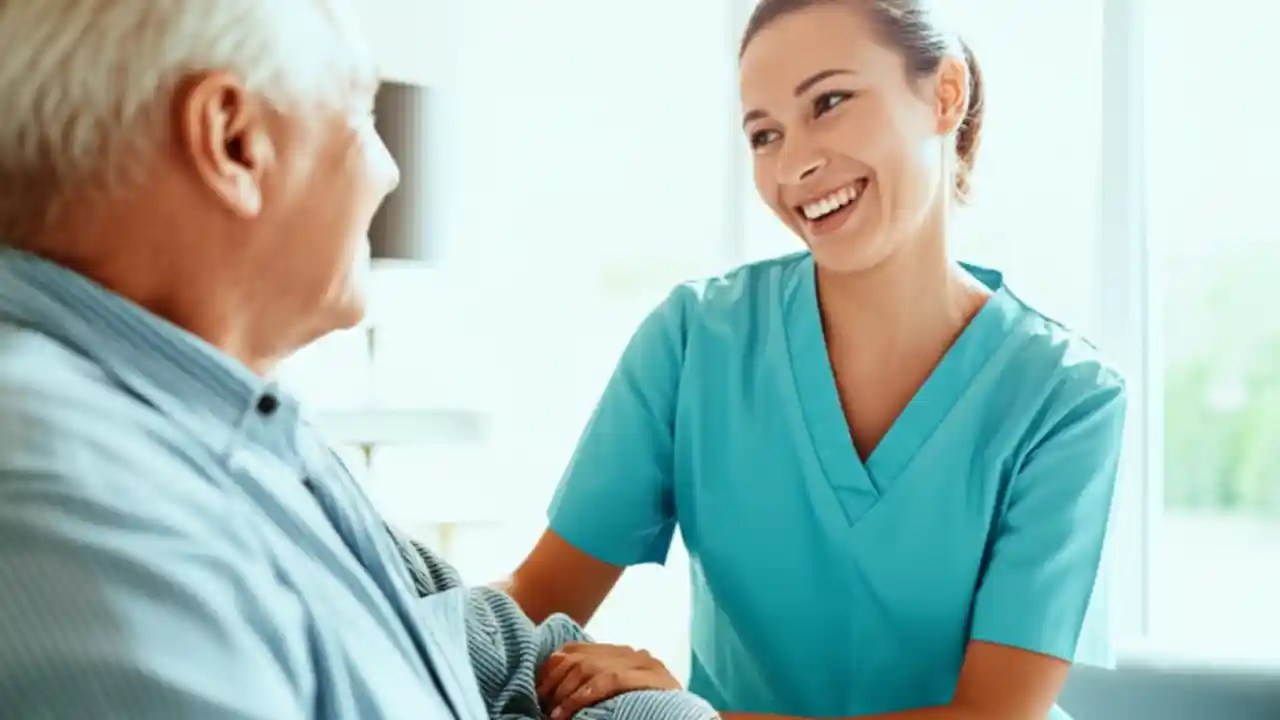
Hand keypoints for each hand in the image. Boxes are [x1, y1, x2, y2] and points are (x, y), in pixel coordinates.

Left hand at [536, 642, 681, 718]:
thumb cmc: (649, 713)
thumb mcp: (616, 697)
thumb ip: (594, 685)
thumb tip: (551, 695)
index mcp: (621, 654)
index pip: (574, 649)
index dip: (550, 669)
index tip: (537, 692)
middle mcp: (631, 652)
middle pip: (578, 657)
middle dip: (554, 683)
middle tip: (542, 707)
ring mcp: (644, 663)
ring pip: (590, 666)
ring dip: (565, 693)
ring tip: (554, 715)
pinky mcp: (651, 677)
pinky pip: (609, 680)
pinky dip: (583, 697)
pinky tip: (569, 713)